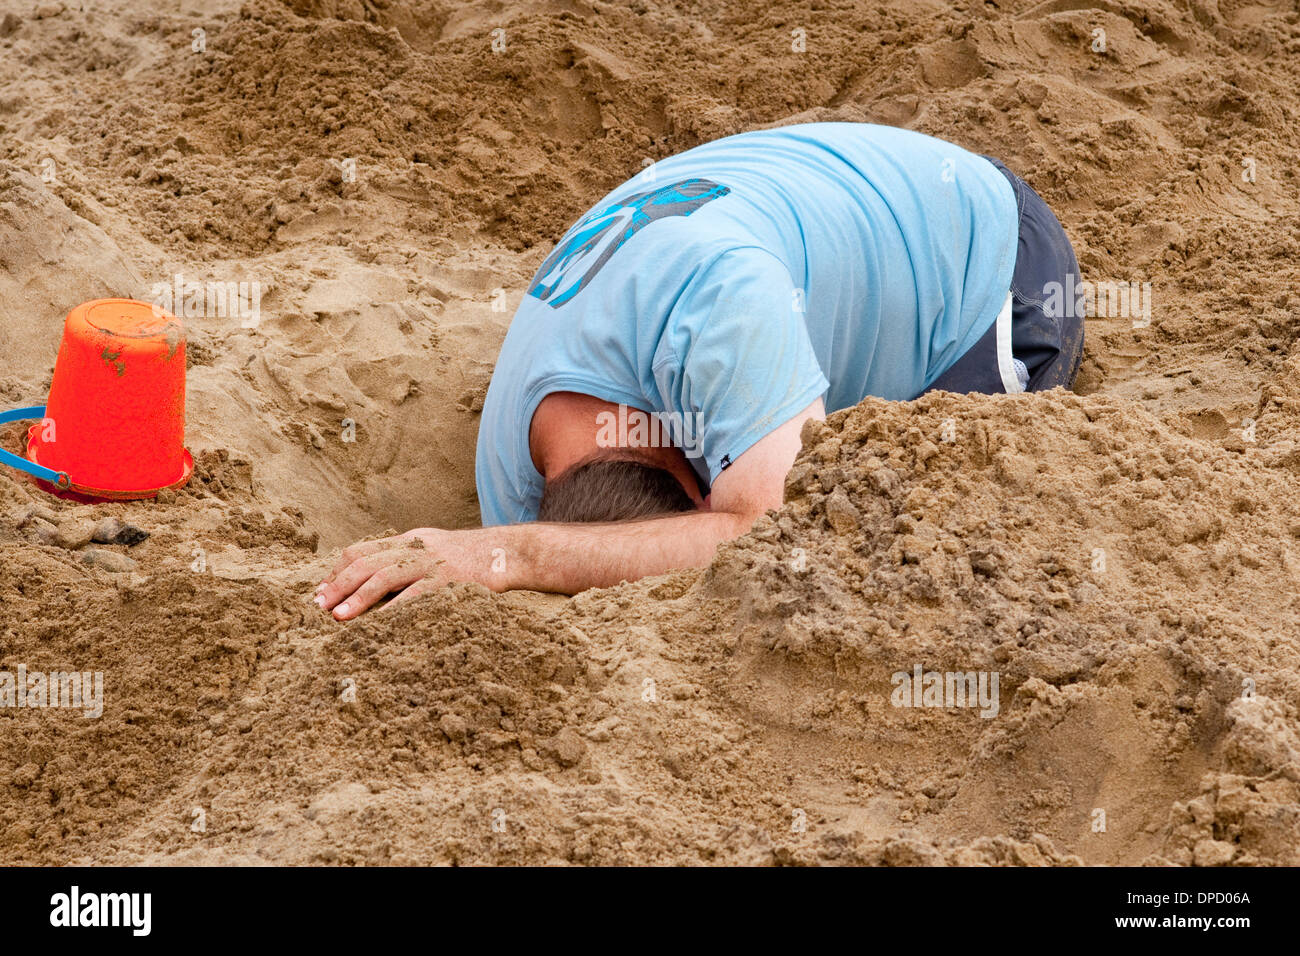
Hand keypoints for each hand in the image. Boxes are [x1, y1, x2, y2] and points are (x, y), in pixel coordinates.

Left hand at [314, 528, 503, 619]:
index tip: (321, 591)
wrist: (507, 552)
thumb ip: (404, 560)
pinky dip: (392, 610)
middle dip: (338, 585)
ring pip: (384, 577)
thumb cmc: (468, 558)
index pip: (362, 550)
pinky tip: (377, 623)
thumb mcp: (432, 549)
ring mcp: (431, 563)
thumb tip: (371, 584)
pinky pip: (414, 596)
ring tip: (338, 616)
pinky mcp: (447, 581)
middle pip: (366, 562)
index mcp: (408, 540)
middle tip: (318, 606)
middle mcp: (415, 548)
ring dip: (357, 598)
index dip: (337, 571)